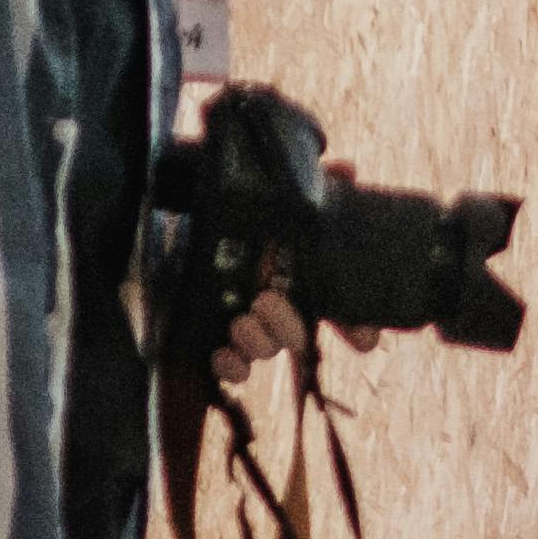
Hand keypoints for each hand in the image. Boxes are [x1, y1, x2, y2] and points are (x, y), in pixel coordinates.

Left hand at [218, 159, 376, 378]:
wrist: (177, 226)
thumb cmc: (240, 212)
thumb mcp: (279, 195)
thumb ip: (316, 185)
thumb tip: (346, 170)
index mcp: (305, 279)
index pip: (350, 316)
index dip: (360, 329)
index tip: (359, 333)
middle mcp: (283, 307)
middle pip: (302, 337)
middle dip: (288, 325)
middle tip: (266, 300)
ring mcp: (254, 326)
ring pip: (269, 351)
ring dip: (259, 342)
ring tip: (240, 322)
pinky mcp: (221, 339)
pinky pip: (235, 368)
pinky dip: (232, 366)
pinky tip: (222, 352)